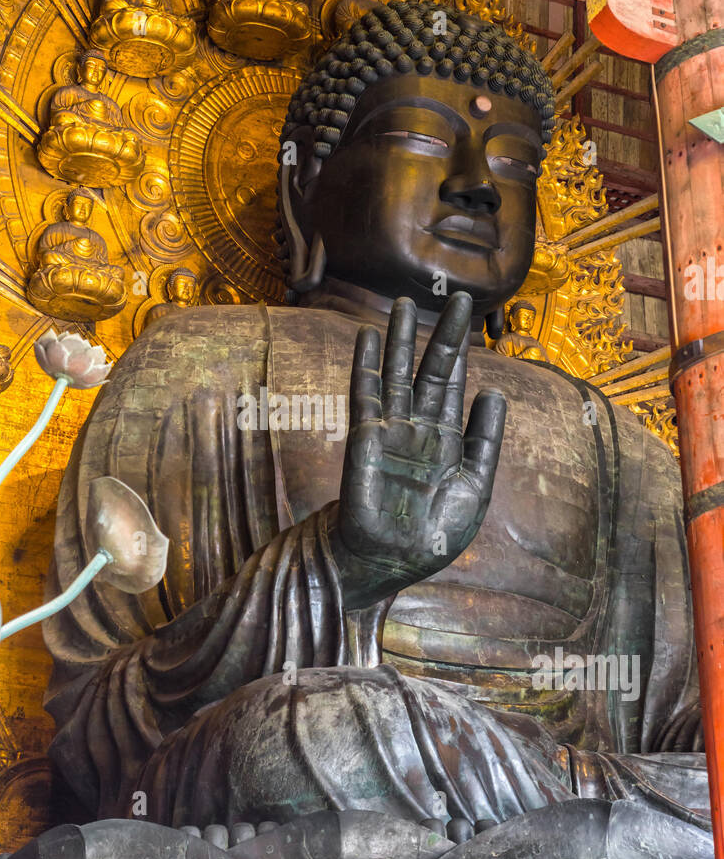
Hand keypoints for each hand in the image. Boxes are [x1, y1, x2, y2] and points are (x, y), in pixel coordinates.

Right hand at [328, 293, 505, 607]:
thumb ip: (484, 441)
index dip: (462, 352)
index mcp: (447, 439)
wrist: (394, 561)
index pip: (455, 385)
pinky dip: (365, 365)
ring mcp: (391, 430)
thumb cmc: (435, 535)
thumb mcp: (474, 487)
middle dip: (442, 335)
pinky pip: (365, 394)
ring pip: (396, 374)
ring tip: (403, 303)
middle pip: (430, 370)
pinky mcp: (366, 438)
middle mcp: (418, 428)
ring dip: (399, 340)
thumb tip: (494, 392)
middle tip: (457, 298)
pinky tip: (367, 336)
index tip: (470, 316)